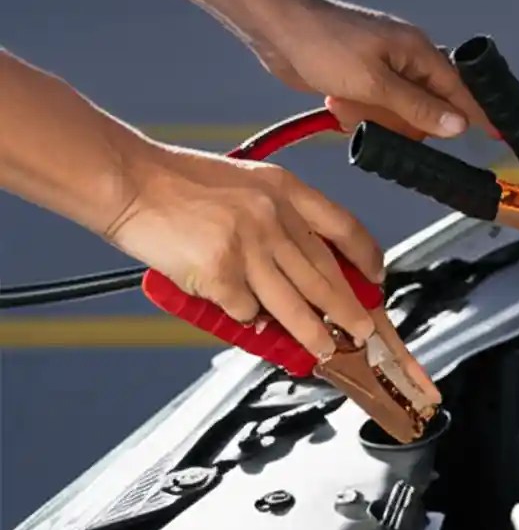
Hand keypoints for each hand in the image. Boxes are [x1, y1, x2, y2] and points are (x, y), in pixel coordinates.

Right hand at [104, 144, 384, 356]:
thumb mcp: (247, 182)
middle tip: (362, 331)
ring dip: (314, 332)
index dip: (366, 257)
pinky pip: (246, 309)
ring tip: (326, 348)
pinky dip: (250, 320)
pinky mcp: (221, 272)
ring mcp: (249, 246)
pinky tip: (252, 323)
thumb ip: (279, 217)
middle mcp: (274, 216)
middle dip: (348, 309)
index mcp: (285, 189)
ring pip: (294, 303)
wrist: (131, 181)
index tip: (376, 278)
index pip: (343, 227)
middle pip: (323, 274)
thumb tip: (303, 265)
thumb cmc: (179, 182)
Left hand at [255, 0, 491, 139]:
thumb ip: (418, 107)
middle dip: (404, 121)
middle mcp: (405, 58)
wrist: (274, 29)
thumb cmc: (324, 47)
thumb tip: (459, 125)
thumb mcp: (374, 84)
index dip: (474, 113)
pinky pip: (373, 106)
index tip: (495, 135)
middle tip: (379, 121)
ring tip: (347, 107)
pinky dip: (357, 112)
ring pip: (397, 110)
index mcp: (417, 50)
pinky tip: (337, 105)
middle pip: (426, 105)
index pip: (458, 89)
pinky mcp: (360, 76)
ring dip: (374, 117)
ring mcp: (381, 67)